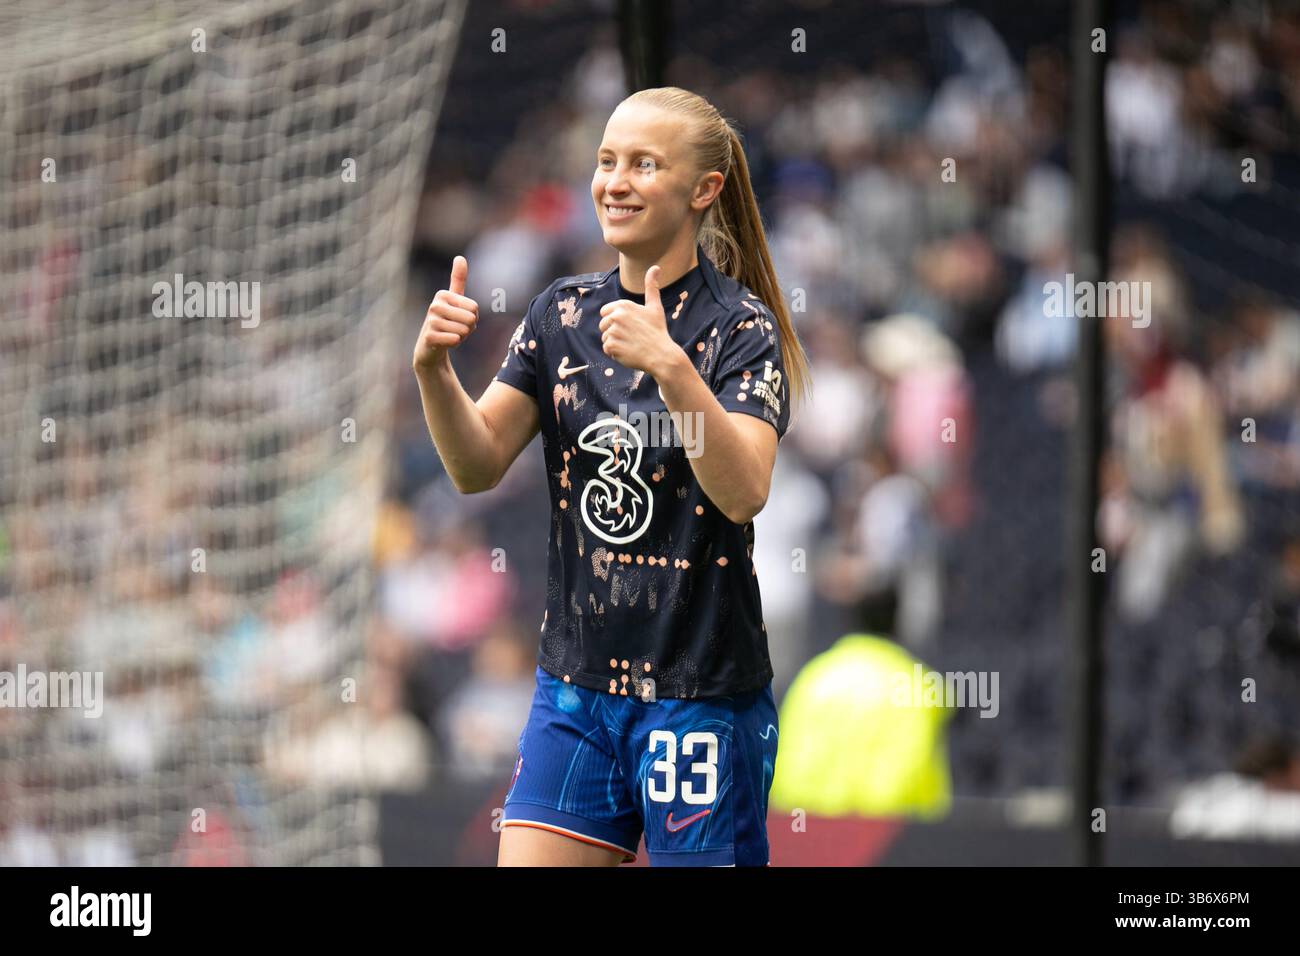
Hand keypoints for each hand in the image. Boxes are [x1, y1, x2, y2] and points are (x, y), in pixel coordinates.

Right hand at [414, 255, 478, 371]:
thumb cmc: (446, 322)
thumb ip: (458, 279)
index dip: (472, 318)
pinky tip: (445, 343)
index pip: (474, 308)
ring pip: (464, 331)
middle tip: (455, 329)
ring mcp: (430, 321)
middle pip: (471, 319)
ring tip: (449, 335)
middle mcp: (435, 305)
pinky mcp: (429, 337)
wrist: (430, 348)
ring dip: (461, 337)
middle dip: (468, 329)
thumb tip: (460, 257)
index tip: (459, 319)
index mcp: (442, 295)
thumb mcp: (453, 300)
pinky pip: (455, 339)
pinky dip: (454, 344)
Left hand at [598, 265, 675, 375]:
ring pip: (605, 338)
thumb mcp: (655, 306)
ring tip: (631, 344)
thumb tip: (655, 267)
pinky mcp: (611, 346)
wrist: (661, 354)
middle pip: (603, 325)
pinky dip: (615, 353)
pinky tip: (629, 352)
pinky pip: (607, 350)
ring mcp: (613, 331)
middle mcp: (616, 316)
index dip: (616, 320)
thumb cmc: (658, 330)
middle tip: (632, 337)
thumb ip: (651, 287)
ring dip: (615, 343)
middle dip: (614, 332)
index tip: (629, 326)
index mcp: (623, 305)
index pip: (605, 312)